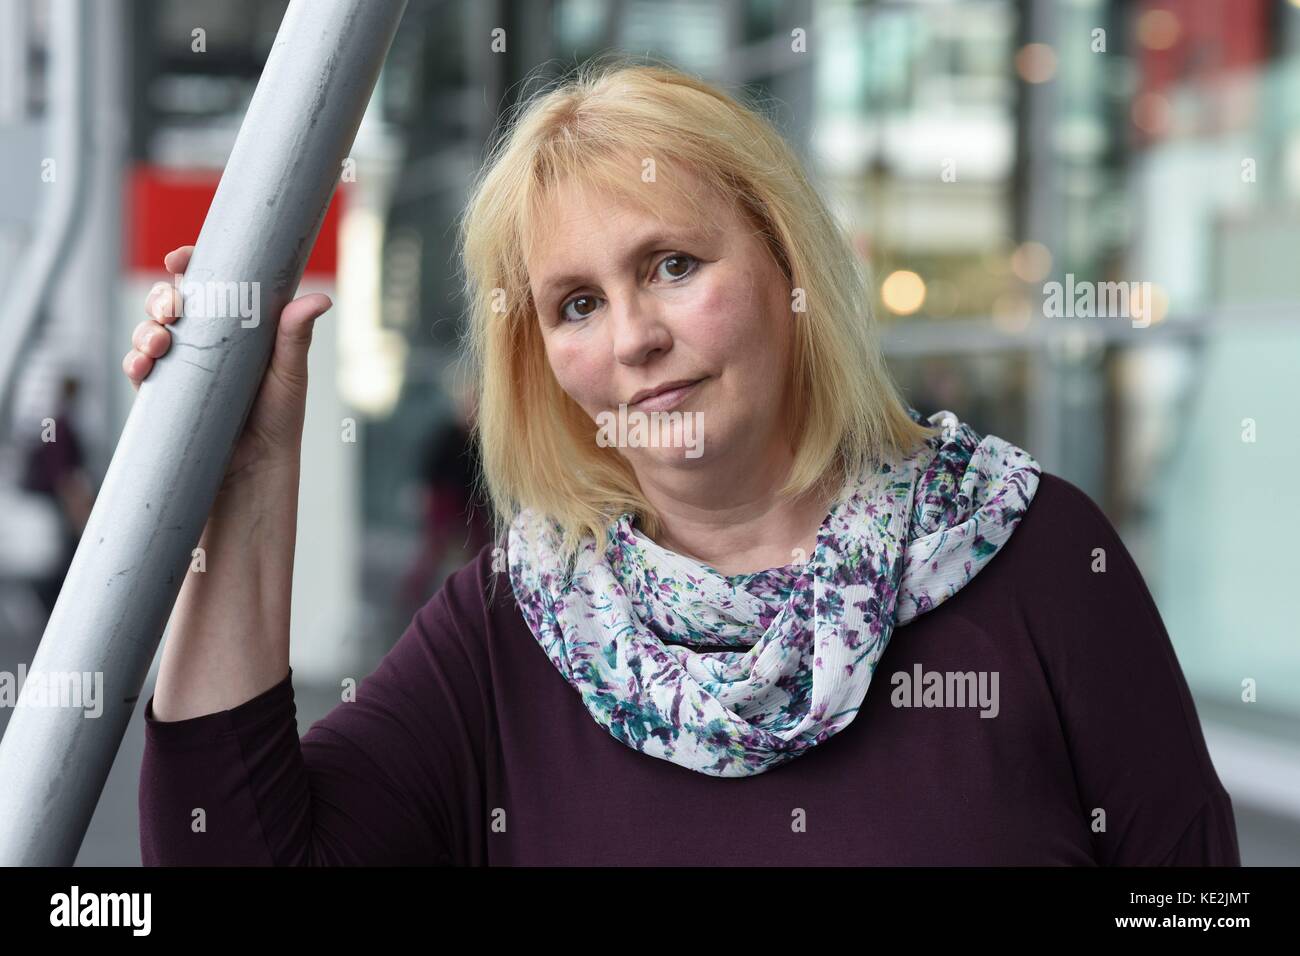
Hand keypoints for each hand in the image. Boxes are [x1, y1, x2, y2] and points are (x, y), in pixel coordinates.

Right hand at [123, 244, 332, 488]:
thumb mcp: (289, 375)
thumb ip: (295, 337)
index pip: (209, 286)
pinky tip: (140, 366)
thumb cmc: (280, 422)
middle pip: (173, 305)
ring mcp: (183, 369)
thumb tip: (320, 299)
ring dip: (146, 330)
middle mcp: (207, 344)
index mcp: (236, 329)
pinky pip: (141, 373)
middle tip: (171, 308)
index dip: (189, 267)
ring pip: (152, 334)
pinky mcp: (166, 397)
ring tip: (159, 342)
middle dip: (162, 299)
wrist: (256, 475)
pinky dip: (134, 363)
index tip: (179, 260)